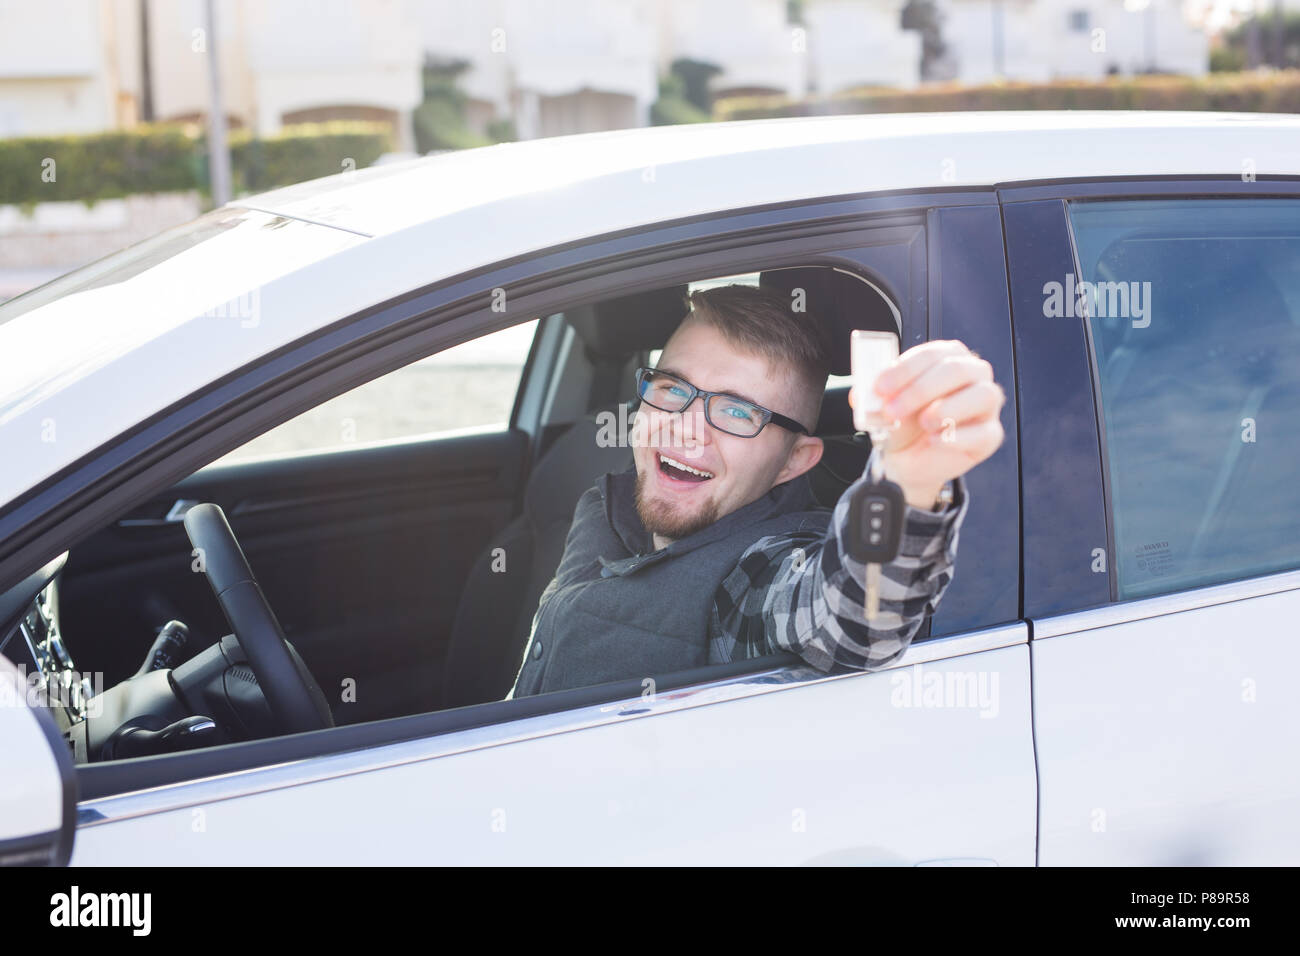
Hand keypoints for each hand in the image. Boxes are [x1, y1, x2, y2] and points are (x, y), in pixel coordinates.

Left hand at [848, 339, 1005, 508]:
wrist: (908, 458)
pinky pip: (983, 432)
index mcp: (947, 357)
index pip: (932, 353)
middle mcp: (973, 375)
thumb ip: (872, 396)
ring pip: (982, 395)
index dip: (905, 369)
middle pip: (957, 370)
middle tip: (892, 409)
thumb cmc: (901, 422)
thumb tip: (862, 395)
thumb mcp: (881, 406)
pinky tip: (934, 440)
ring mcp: (986, 405)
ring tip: (922, 423)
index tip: (881, 387)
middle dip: (920, 390)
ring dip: (946, 409)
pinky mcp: (990, 435)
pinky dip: (955, 437)